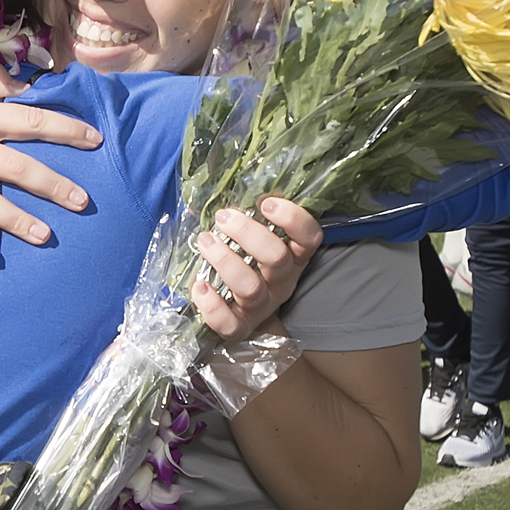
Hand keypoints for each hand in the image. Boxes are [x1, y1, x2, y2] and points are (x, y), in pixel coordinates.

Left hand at [190, 196, 324, 341]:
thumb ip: (251, 218)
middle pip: (276, 257)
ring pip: (250, 287)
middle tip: (222, 218)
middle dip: (247, 233)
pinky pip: (230, 323)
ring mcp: (262, 306)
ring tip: (205, 241)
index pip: (310, 238)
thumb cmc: (245, 262)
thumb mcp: (255, 241)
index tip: (266, 203)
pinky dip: (211, 305)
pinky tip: (199, 285)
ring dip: (224, 261)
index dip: (293, 219)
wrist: (240, 312)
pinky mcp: (241, 326)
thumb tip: (226, 182)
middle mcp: (282, 282)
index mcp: (293, 257)